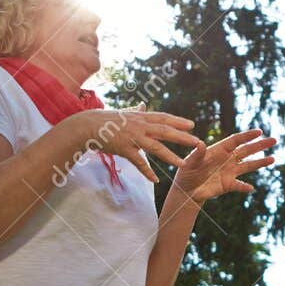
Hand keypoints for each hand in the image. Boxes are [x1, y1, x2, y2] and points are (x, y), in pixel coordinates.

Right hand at [71, 109, 198, 182]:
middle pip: (164, 131)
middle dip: (182, 137)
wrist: (87, 126)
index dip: (178, 121)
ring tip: (183, 164)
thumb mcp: (123, 114)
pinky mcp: (124, 149)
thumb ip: (135, 112)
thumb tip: (142, 106)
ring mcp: (132, 138)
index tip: (192, 125)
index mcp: (140, 117)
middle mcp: (139, 126)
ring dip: (170, 156)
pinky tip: (155, 179)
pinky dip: (147, 171)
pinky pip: (138, 162)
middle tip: (197, 141)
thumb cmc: (105, 120)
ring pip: (155, 147)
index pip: (163, 118)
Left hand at [171, 129, 277, 203]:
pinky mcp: (229, 184)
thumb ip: (197, 154)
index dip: (247, 136)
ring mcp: (230, 172)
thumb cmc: (187, 172)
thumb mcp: (190, 162)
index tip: (259, 132)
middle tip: (274, 140)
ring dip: (260, 163)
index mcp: (219, 150)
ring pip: (248, 165)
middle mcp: (227, 159)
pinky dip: (245, 187)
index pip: (236, 140)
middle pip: (246, 150)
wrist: (187, 189)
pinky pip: (239, 185)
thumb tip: (200, 144)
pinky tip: (251, 188)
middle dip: (260, 145)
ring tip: (273, 159)